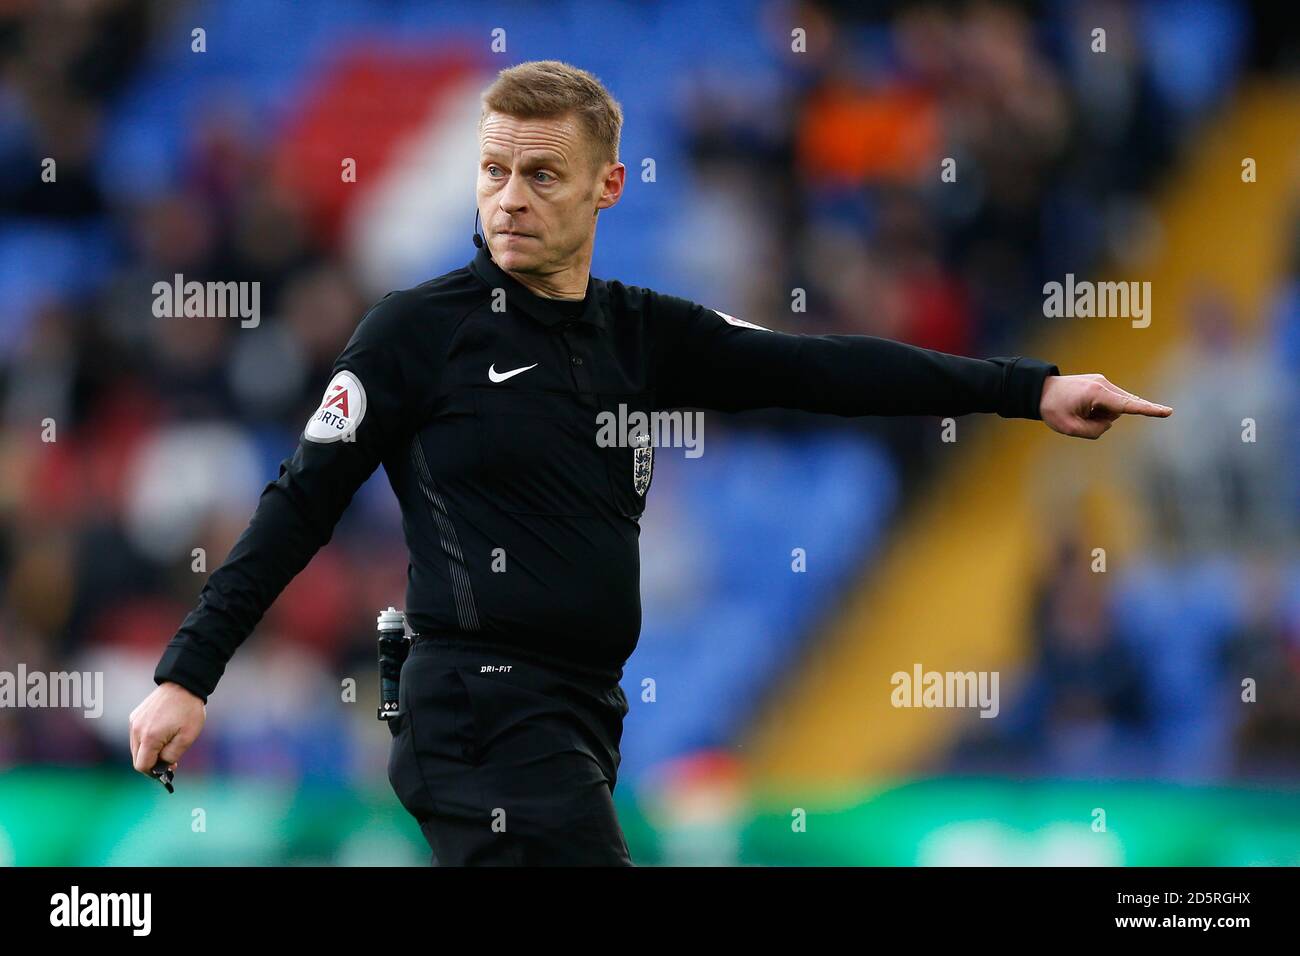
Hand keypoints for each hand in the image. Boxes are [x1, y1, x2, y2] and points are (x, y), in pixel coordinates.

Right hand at [128, 681, 205, 777]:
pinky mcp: (135, 716)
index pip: (142, 766)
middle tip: (170, 759)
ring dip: (150, 751)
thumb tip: (162, 767)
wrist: (183, 685)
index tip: (167, 770)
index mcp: (149, 738)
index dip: (154, 772)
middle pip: (137, 758)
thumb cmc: (188, 711)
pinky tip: (162, 733)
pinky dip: (147, 740)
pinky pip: (137, 735)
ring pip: (136, 748)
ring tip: (168, 744)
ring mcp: (134, 722)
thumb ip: (171, 756)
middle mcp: (136, 730)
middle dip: (152, 762)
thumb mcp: (187, 738)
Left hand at [1039, 373, 1171, 438]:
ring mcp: (1103, 382)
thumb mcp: (1069, 428)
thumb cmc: (1052, 409)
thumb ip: (1095, 431)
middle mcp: (1103, 384)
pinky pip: (1108, 403)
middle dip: (1102, 418)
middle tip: (1078, 414)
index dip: (1148, 411)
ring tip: (1077, 410)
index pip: (1127, 405)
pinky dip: (1098, 410)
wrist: (1039, 390)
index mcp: (1096, 394)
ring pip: (1113, 408)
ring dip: (1099, 415)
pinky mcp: (1100, 384)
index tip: (1167, 412)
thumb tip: (1109, 423)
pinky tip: (1082, 407)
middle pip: (1119, 409)